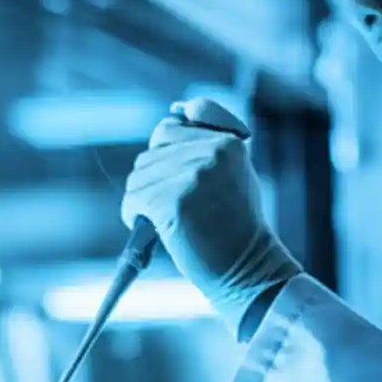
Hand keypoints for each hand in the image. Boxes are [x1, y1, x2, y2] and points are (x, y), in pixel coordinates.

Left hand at [120, 98, 301, 335]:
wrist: (248, 269)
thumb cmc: (237, 226)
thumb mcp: (234, 172)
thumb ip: (208, 144)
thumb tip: (177, 112)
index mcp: (228, 142)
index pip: (173, 124)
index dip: (165, 145)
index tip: (173, 168)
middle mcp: (212, 151)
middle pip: (150, 153)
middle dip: (152, 179)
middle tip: (173, 206)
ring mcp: (193, 175)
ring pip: (138, 178)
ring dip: (143, 201)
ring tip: (168, 220)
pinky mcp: (173, 200)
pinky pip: (133, 201)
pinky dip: (134, 216)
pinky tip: (156, 230)